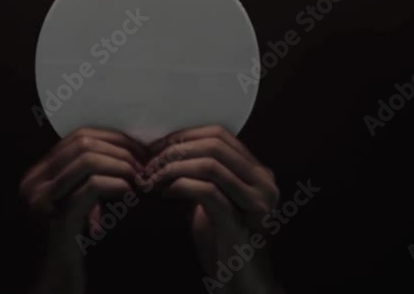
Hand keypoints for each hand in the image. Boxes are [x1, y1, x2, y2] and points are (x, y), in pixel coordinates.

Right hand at [20, 128, 146, 293]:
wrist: (54, 284)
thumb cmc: (72, 245)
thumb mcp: (76, 204)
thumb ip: (86, 178)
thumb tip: (123, 149)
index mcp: (37, 175)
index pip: (77, 136)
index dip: (113, 138)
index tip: (139, 150)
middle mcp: (33, 182)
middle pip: (82, 142)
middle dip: (120, 149)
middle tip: (144, 165)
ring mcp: (41, 200)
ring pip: (87, 159)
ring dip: (121, 165)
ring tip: (138, 178)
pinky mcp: (58, 219)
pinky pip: (92, 186)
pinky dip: (116, 184)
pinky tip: (129, 194)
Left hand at [147, 126, 283, 293]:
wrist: (245, 286)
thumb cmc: (225, 244)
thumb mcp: (220, 201)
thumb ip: (208, 176)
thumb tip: (171, 151)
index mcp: (259, 174)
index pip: (220, 135)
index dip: (184, 136)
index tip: (156, 147)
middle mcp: (264, 183)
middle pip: (215, 144)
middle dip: (175, 149)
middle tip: (149, 163)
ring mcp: (256, 203)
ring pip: (210, 164)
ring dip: (173, 168)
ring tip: (152, 178)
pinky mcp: (240, 223)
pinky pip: (207, 191)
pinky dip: (180, 186)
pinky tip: (164, 194)